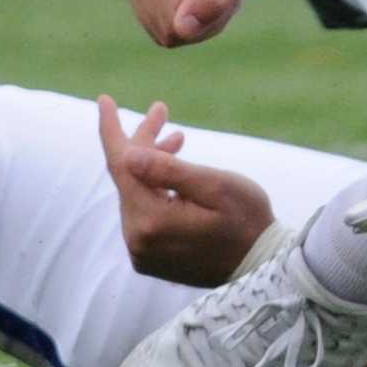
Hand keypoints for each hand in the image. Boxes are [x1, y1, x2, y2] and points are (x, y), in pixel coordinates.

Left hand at [97, 96, 276, 286]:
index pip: (121, 166)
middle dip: (143, 141)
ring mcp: (143, 252)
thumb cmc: (247, 220)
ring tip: (178, 140)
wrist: (261, 266)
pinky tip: (175, 175)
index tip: (104, 99)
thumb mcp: (215, 186)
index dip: (111, 130)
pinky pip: (143, 212)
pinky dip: (155, 188)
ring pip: (136, 193)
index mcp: (151, 221)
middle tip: (162, 111)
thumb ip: (169, 171)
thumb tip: (128, 154)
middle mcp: (138, 240)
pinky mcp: (151, 257)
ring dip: (152, 164)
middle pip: (128, 178)